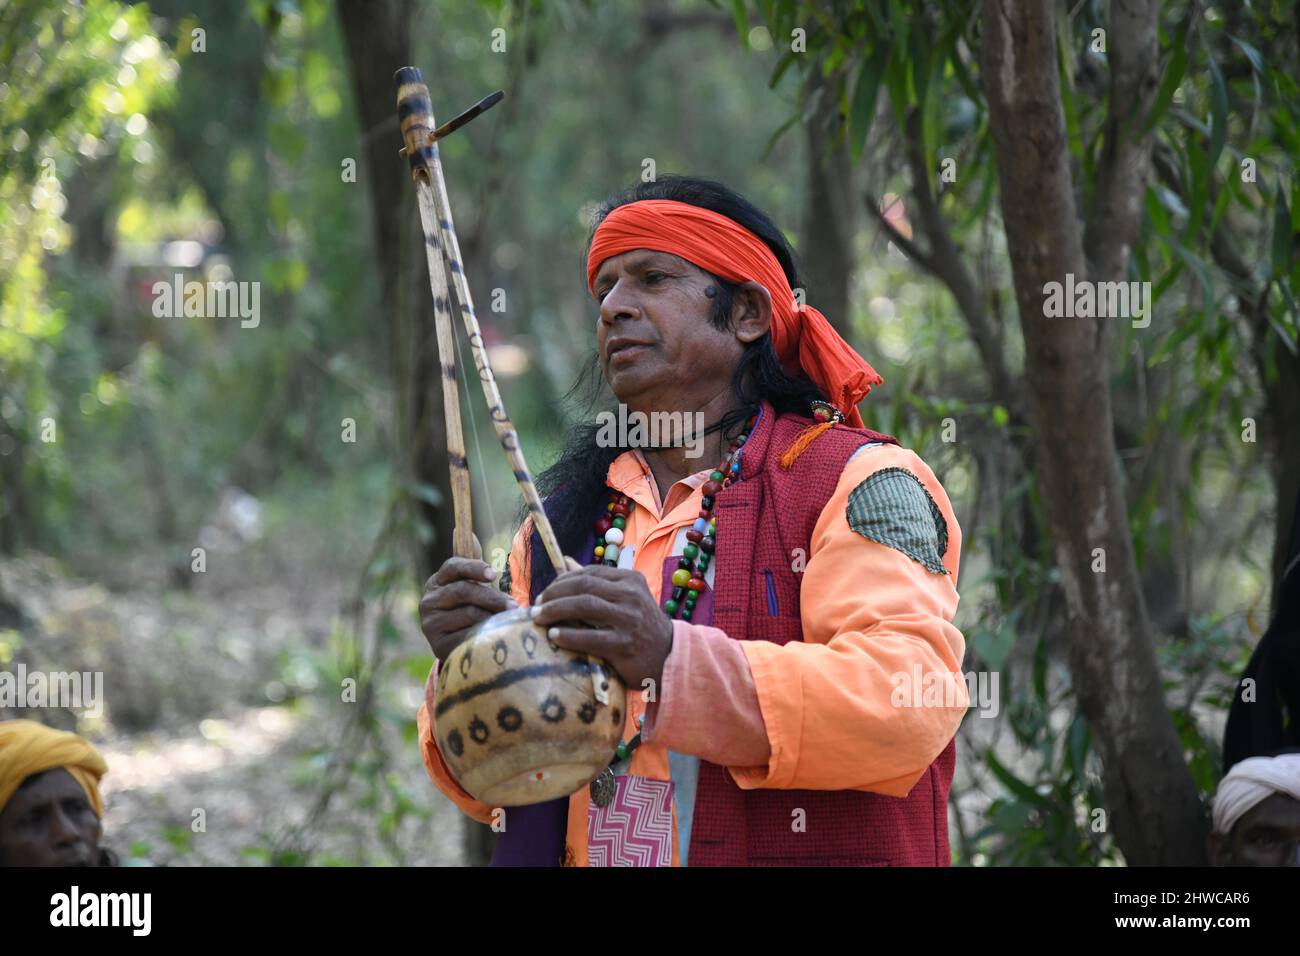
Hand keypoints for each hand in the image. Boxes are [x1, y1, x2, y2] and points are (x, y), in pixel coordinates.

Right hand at [419, 557, 516, 662]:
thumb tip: (462, 530)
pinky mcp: (437, 643)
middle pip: (463, 591)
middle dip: (492, 597)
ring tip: (509, 619)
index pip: (453, 567)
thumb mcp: (469, 585)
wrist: (456, 644)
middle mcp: (428, 600)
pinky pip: (468, 635)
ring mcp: (431, 623)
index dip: (474, 568)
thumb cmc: (467, 608)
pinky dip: (485, 634)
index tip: (494, 575)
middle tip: (514, 605)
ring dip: (493, 616)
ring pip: (469, 614)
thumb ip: (471, 562)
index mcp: (436, 582)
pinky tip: (497, 634)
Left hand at [530, 565, 673, 691]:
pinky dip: (568, 635)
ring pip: (584, 605)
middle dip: (554, 594)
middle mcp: (631, 595)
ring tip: (538, 618)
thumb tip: (566, 561)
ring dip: (555, 610)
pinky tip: (554, 636)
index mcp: (630, 580)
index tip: (545, 593)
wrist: (670, 656)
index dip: (562, 580)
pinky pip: (590, 637)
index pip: (589, 572)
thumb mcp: (626, 597)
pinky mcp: (625, 645)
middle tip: (536, 606)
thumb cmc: (641, 626)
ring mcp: (629, 619)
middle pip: (583, 586)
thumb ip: (598, 581)